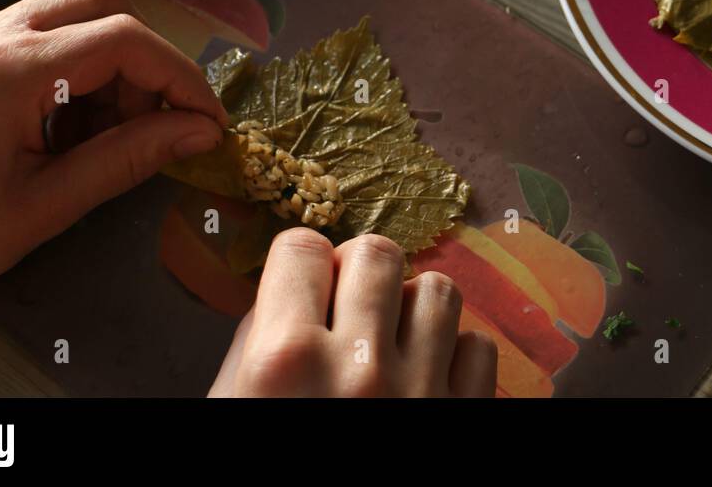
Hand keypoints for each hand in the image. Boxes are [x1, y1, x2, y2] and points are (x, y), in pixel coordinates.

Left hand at [0, 0, 227, 324]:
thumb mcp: (42, 206)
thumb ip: (127, 160)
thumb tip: (196, 134)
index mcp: (6, 71)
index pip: (125, 41)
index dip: (180, 77)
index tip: (205, 121)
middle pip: (105, 3)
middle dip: (147, 61)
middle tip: (153, 123)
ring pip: (73, 12)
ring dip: (110, 64)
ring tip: (100, 137)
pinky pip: (39, 33)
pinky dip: (72, 70)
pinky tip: (63, 129)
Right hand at [210, 229, 497, 396]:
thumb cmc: (260, 468)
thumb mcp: (232, 404)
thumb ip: (257, 340)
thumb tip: (293, 284)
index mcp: (284, 360)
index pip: (303, 247)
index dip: (301, 266)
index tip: (304, 287)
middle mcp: (357, 369)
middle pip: (376, 251)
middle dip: (362, 274)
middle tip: (351, 311)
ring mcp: (420, 395)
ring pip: (438, 289)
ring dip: (414, 310)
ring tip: (395, 343)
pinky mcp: (467, 417)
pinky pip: (479, 347)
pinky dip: (455, 359)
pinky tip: (429, 382)